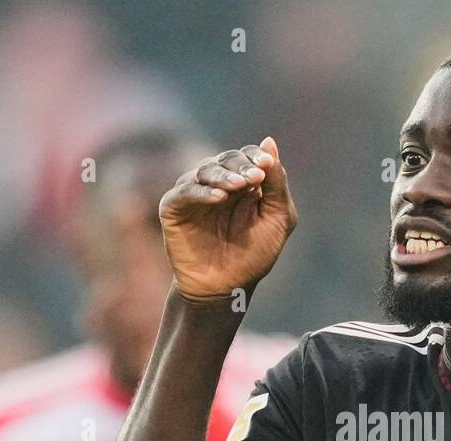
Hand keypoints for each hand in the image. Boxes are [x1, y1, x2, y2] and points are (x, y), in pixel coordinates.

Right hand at [158, 136, 297, 300]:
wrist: (227, 288)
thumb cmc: (253, 255)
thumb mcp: (277, 219)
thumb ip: (277, 184)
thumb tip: (270, 142)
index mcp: (242, 182)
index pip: (247, 156)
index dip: (255, 157)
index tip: (267, 165)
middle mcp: (216, 183)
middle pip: (227, 159)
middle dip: (242, 165)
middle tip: (255, 177)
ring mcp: (194, 193)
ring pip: (205, 170)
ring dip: (224, 175)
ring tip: (239, 186)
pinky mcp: (174, 207)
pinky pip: (185, 192)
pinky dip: (202, 192)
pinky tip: (219, 198)